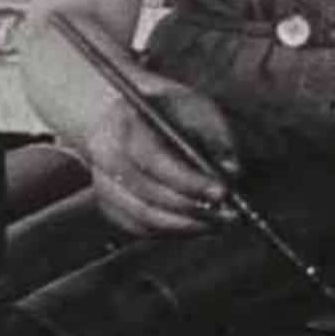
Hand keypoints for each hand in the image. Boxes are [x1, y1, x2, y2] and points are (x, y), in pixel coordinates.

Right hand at [72, 67, 242, 238]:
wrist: (122, 113)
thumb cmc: (165, 109)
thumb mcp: (195, 106)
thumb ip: (216, 136)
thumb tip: (231, 173)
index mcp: (123, 121)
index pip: (153, 159)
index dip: (188, 180)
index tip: (222, 192)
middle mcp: (104, 155)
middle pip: (147, 193)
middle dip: (192, 207)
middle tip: (229, 214)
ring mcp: (102, 183)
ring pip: (143, 217)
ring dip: (186, 225)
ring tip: (221, 222)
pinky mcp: (109, 205)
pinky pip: (140, 227)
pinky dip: (172, 229)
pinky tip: (199, 224)